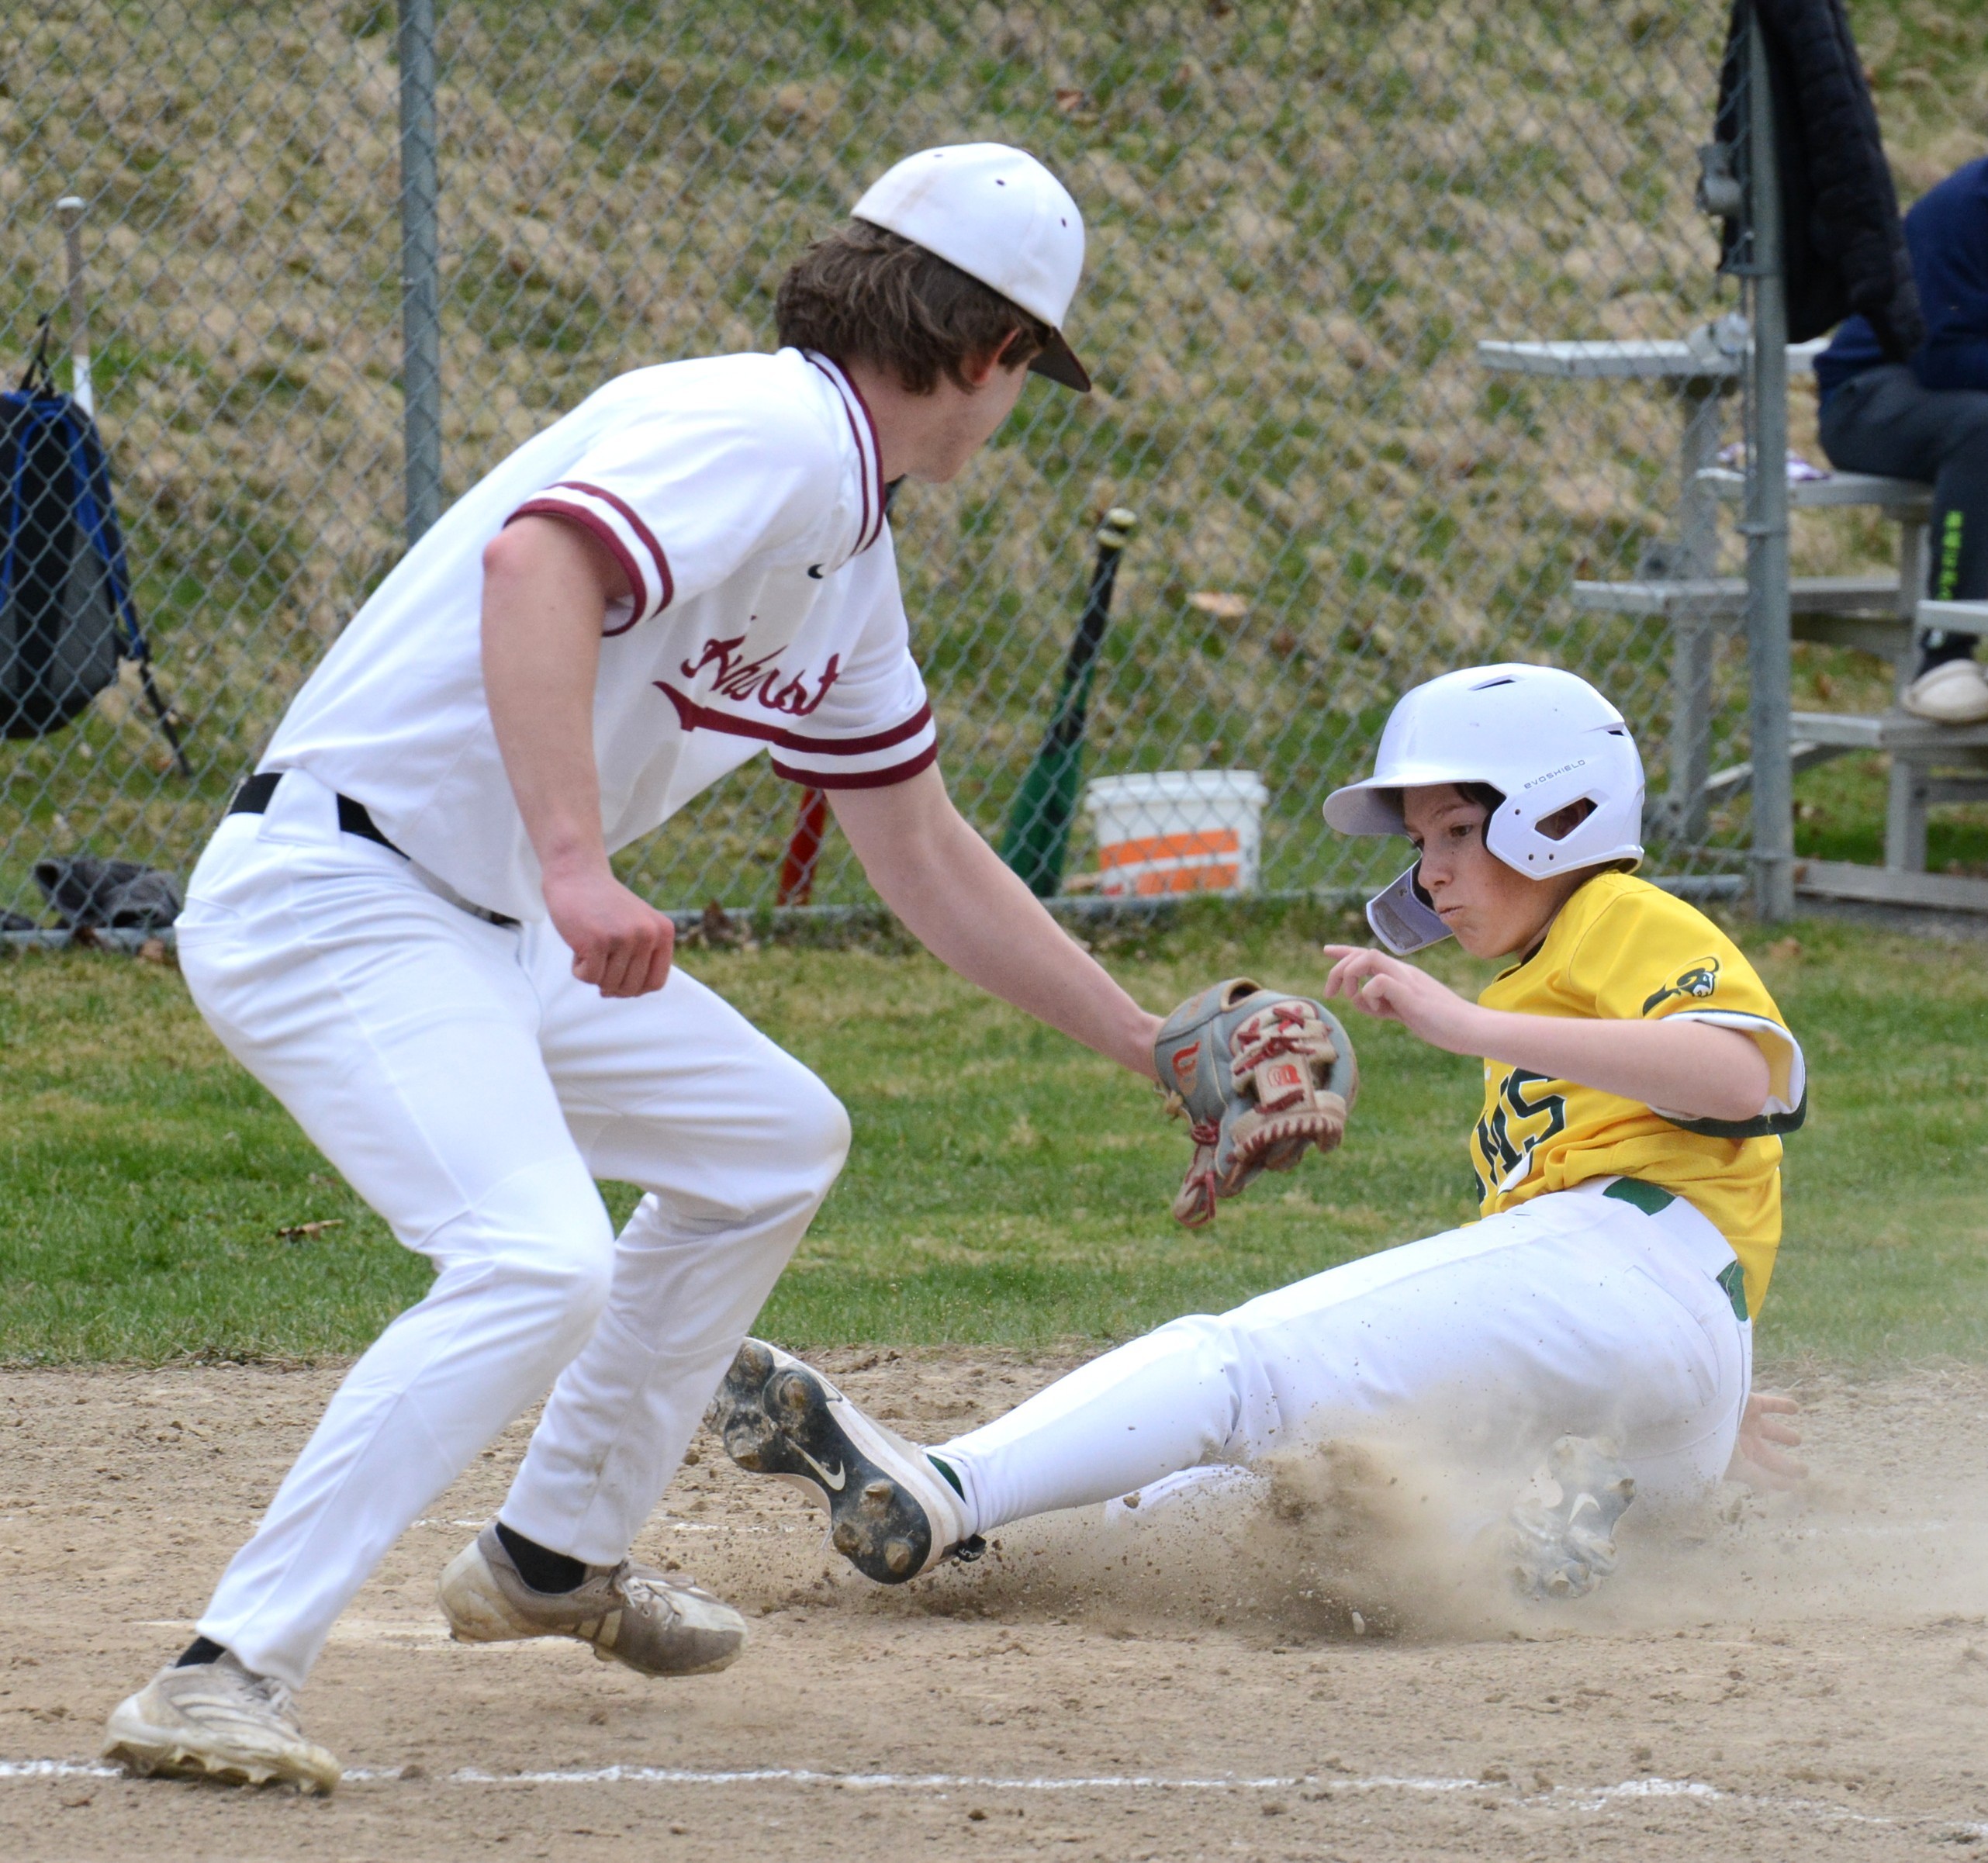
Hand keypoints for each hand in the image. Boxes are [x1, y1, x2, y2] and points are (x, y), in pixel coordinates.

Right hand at [543, 861, 674, 997]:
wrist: (577, 874)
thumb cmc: (604, 905)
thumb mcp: (637, 925)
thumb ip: (644, 955)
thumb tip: (631, 993)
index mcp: (663, 932)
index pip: (656, 983)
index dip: (634, 989)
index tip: (618, 982)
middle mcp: (648, 935)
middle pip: (631, 988)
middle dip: (611, 985)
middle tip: (597, 965)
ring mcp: (624, 937)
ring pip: (608, 984)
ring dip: (592, 973)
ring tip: (588, 947)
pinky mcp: (597, 941)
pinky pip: (588, 977)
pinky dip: (578, 969)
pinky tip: (577, 945)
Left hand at [1320, 944, 1481, 1052]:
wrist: (1472, 1029)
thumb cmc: (1442, 1023)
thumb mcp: (1405, 1011)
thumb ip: (1385, 1004)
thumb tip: (1362, 1001)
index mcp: (1402, 974)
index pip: (1369, 954)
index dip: (1345, 951)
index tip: (1326, 950)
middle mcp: (1404, 972)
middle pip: (1363, 953)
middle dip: (1339, 969)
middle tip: (1331, 993)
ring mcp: (1409, 981)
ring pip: (1369, 958)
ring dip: (1351, 976)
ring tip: (1354, 998)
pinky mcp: (1412, 995)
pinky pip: (1379, 982)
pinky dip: (1369, 994)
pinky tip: (1379, 1010)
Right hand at [1727, 1390, 1805, 1490]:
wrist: (1700, 1407)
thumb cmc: (1717, 1440)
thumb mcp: (1737, 1466)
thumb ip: (1756, 1478)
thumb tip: (1774, 1491)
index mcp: (1740, 1461)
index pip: (1761, 1475)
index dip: (1777, 1481)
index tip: (1793, 1487)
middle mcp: (1743, 1443)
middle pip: (1768, 1456)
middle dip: (1785, 1465)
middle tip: (1804, 1471)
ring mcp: (1746, 1422)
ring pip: (1770, 1430)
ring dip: (1784, 1435)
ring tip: (1799, 1440)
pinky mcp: (1748, 1402)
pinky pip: (1769, 1404)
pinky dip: (1783, 1405)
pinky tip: (1795, 1407)